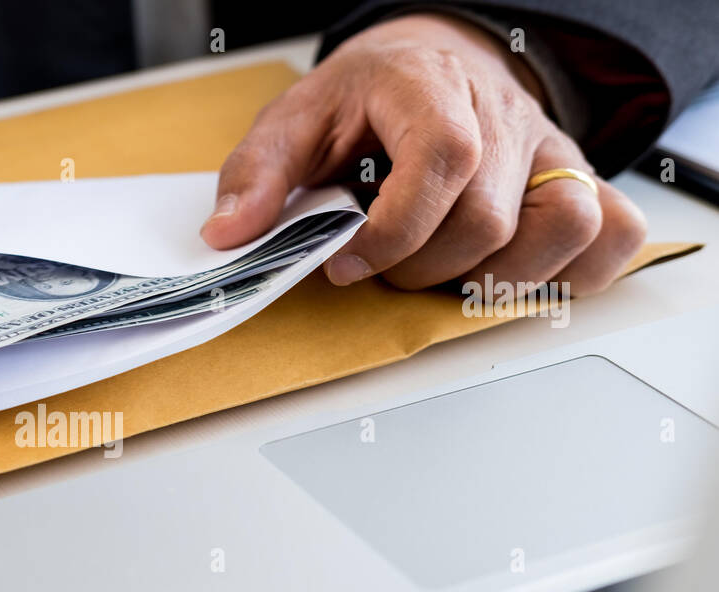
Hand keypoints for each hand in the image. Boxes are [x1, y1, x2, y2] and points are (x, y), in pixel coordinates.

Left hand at [201, 13, 646, 293]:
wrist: (427, 65)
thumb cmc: (365, 100)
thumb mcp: (294, 121)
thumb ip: (258, 174)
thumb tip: (229, 234)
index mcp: (428, 90)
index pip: (444, 159)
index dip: (396, 230)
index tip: (348, 263)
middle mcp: (501, 117)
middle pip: (489, 217)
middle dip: (424, 268)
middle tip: (384, 268)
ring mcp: (546, 150)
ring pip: (564, 225)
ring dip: (498, 276)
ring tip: (445, 273)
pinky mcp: (573, 181)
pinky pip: (611, 233)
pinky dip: (573, 272)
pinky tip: (512, 275)